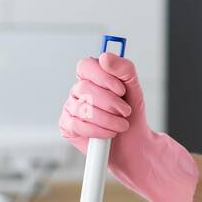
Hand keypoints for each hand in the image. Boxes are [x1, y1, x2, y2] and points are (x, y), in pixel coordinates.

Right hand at [57, 52, 198, 201]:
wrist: (133, 144)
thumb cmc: (132, 115)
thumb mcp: (134, 88)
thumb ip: (124, 69)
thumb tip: (105, 56)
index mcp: (92, 77)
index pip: (85, 66)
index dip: (102, 77)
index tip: (120, 89)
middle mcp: (78, 90)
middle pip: (85, 88)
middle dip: (110, 103)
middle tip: (125, 112)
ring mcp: (70, 108)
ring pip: (82, 108)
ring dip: (107, 119)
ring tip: (121, 125)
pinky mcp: (67, 126)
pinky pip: (78, 125)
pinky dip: (98, 131)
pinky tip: (109, 134)